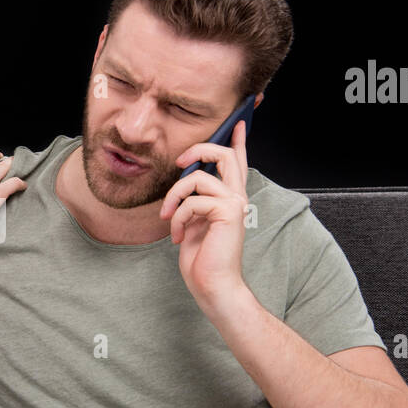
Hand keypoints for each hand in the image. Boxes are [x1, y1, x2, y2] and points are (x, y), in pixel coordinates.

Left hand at [159, 119, 250, 310]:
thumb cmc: (203, 259)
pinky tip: (179, 236)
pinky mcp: (227, 212)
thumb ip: (196, 200)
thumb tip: (186, 180)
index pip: (237, 163)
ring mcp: (234, 204)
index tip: (238, 122)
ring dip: (173, 197)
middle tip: (180, 161)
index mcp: (230, 199)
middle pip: (224, 154)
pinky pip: (191, 201)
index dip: (238, 140)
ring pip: (197, 177)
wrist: (213, 285)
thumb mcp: (195, 222)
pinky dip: (178, 218)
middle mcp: (236, 198)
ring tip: (169, 219)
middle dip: (198, 150)